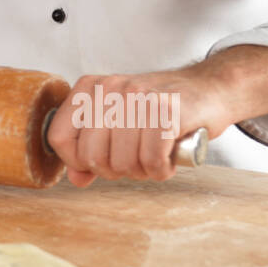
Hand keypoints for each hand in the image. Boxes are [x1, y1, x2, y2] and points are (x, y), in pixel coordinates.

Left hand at [46, 67, 233, 186]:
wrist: (209, 89)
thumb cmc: (162, 109)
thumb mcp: (120, 123)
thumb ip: (93, 149)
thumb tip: (75, 178)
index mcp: (90, 88)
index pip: (58, 137)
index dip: (78, 161)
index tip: (102, 161)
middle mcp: (110, 88)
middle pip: (90, 155)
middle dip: (115, 170)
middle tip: (136, 160)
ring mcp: (139, 96)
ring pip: (122, 162)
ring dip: (142, 171)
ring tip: (155, 156)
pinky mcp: (167, 110)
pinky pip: (152, 160)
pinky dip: (161, 169)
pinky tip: (169, 158)